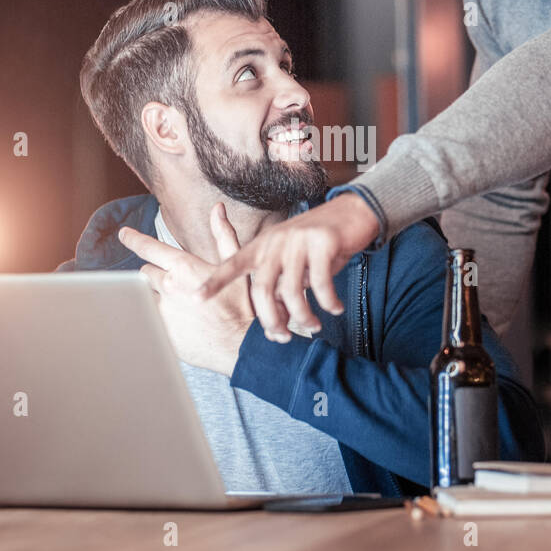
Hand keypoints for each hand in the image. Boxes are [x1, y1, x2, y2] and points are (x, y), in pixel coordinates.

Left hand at [118, 203, 256, 375]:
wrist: (240, 345)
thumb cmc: (241, 305)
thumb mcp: (233, 266)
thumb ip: (222, 234)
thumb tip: (217, 208)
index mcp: (184, 267)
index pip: (149, 247)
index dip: (134, 238)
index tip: (124, 234)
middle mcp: (168, 286)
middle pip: (146, 272)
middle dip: (157, 275)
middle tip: (178, 287)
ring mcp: (161, 310)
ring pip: (145, 295)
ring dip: (156, 297)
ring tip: (180, 308)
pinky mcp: (158, 330)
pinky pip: (148, 316)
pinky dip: (157, 316)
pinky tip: (179, 324)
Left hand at [197, 192, 379, 342]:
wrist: (353, 212)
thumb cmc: (319, 242)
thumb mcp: (292, 258)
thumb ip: (279, 283)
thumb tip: (277, 321)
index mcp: (263, 245)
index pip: (233, 264)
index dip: (215, 281)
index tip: (197, 298)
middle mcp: (276, 241)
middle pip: (263, 290)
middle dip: (271, 321)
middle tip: (283, 338)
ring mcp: (299, 241)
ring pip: (292, 291)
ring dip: (303, 316)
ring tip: (313, 326)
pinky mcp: (323, 242)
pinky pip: (321, 283)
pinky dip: (328, 302)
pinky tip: (335, 308)